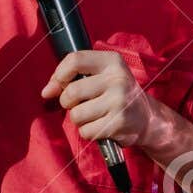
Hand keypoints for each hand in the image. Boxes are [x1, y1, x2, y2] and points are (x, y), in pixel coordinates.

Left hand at [40, 49, 157, 146]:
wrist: (147, 118)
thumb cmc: (115, 94)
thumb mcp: (99, 76)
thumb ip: (70, 78)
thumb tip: (46, 92)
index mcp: (112, 61)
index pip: (75, 60)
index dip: (59, 76)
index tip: (55, 87)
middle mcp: (118, 79)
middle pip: (72, 92)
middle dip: (67, 103)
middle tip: (78, 105)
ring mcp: (119, 101)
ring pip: (77, 114)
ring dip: (79, 120)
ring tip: (93, 116)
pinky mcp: (119, 123)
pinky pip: (86, 131)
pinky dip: (88, 132)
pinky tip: (101, 126)